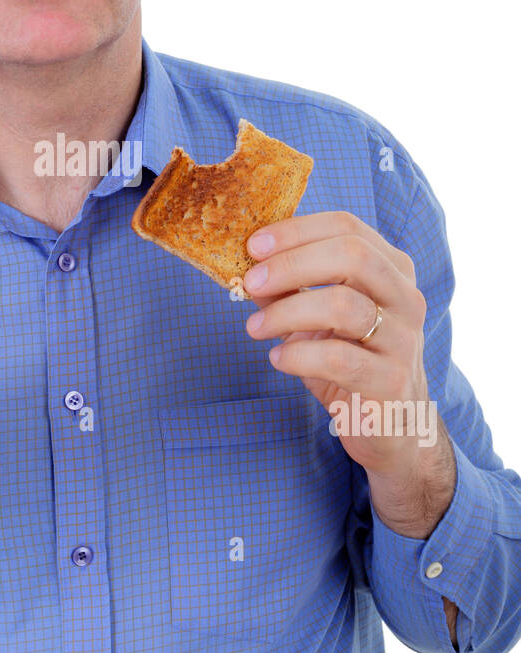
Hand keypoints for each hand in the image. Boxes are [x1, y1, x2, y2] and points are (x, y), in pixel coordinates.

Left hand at [240, 209, 430, 479]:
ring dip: (286, 313)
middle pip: (352, 255)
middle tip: (251, 282)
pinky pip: (338, 358)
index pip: (347, 227)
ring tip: (254, 329)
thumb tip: (248, 267)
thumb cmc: (349, 359)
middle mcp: (405, 297)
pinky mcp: (392, 382)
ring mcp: (404, 339)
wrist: (389, 425)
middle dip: (291, 264)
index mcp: (391, 268)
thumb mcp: (317, 317)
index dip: (296, 231)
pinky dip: (298, 355)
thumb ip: (289, 289)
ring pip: (343, 306)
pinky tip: (278, 359)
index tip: (253, 246)